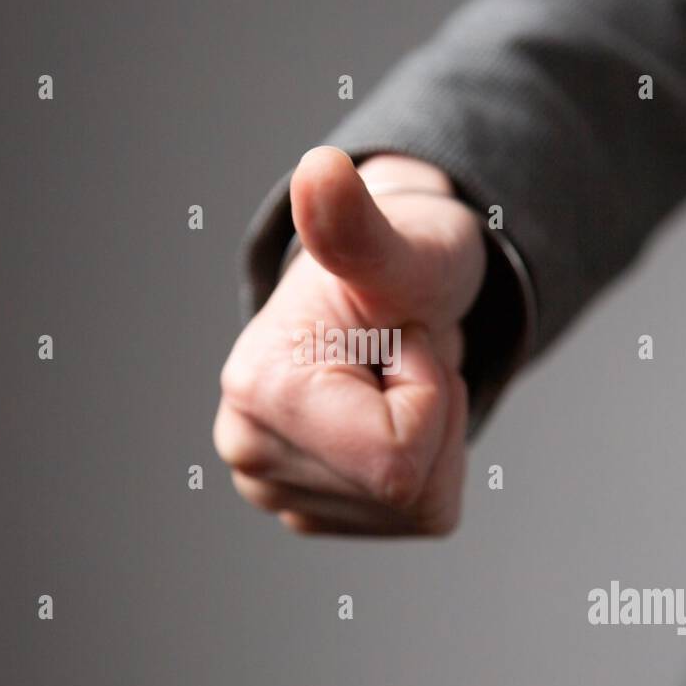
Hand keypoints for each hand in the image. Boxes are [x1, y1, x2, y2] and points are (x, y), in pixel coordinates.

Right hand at [213, 147, 485, 534]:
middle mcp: (250, 455)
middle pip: (405, 490)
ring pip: (416, 505)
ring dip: (435, 435)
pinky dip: (431, 462)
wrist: (389, 286)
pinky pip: (418, 513)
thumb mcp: (395, 242)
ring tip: (396, 377)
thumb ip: (357, 224)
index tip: (400, 337)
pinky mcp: (314, 513)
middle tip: (401, 356)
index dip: (428, 385)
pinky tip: (393, 412)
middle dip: (433, 412)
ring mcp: (278, 493)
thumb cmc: (398, 260)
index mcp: (258, 393)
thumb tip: (320, 171)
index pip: (398, 457)